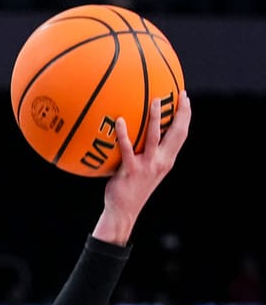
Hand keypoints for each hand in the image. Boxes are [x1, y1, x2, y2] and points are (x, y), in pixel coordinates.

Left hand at [93, 90, 191, 243]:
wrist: (124, 209)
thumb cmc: (131, 187)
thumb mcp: (145, 168)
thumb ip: (146, 152)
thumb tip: (137, 131)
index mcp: (167, 160)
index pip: (181, 134)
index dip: (186, 116)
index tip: (186, 98)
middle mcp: (161, 162)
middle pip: (177, 134)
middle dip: (181, 113)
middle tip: (180, 95)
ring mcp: (147, 166)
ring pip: (155, 138)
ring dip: (156, 118)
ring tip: (155, 100)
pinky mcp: (131, 170)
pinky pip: (127, 149)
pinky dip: (124, 134)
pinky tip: (120, 120)